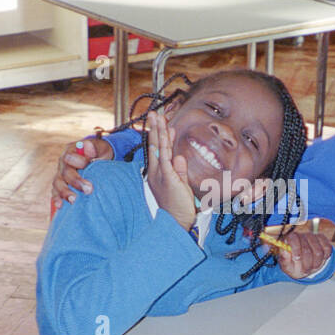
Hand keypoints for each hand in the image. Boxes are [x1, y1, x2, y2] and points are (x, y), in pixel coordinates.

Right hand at [51, 137, 112, 211]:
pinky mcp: (60, 186)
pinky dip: (57, 199)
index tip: (88, 165)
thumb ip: (95, 147)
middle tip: (89, 189)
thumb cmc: (100, 154)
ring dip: (65, 192)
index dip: (78, 162)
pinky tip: (60, 206)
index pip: (69, 157)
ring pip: (58, 184)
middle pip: (65, 173)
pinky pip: (55, 192)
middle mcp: (63, 163)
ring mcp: (60, 175)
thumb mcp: (101, 148)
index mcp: (71, 151)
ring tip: (74, 200)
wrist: (98, 160)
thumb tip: (87, 146)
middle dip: (76, 181)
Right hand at [145, 110, 195, 230]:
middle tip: (153, 113)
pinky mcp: (168, 177)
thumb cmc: (177, 206)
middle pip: (154, 145)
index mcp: (157, 173)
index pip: (157, 150)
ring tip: (157, 117)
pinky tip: (168, 133)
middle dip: (154, 128)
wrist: (174, 221)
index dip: (158, 135)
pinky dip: (167, 144)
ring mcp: (160, 173)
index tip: (161, 123)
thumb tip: (180, 156)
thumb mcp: (180, 184)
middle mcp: (156, 171)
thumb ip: (180, 170)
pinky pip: (166, 157)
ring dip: (159, 131)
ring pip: (159, 147)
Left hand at [272, 230, 333, 278]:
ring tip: (312, 267)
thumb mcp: (286, 265)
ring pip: (318, 251)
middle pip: (307, 249)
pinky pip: (327, 249)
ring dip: (316, 263)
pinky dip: (325, 257)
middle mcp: (302, 235)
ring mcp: (313, 236)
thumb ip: (284, 258)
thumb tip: (285, 251)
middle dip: (306, 263)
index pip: (294, 238)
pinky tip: (320, 260)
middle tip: (306, 270)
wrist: (304, 266)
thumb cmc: (293, 265)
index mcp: (290, 239)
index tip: (297, 258)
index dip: (296, 249)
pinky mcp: (323, 239)